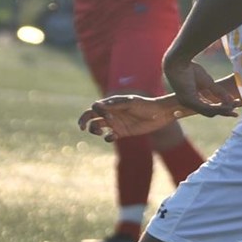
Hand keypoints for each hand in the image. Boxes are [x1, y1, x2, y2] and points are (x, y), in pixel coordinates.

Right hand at [79, 94, 197, 140]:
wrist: (160, 114)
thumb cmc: (146, 105)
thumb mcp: (130, 103)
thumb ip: (115, 105)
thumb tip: (97, 105)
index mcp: (112, 104)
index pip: (95, 107)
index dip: (95, 112)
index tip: (108, 117)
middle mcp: (111, 113)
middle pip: (92, 116)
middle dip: (84, 121)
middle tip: (81, 127)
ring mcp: (116, 123)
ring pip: (97, 127)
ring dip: (95, 130)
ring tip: (101, 133)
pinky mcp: (122, 132)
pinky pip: (109, 137)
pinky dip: (107, 138)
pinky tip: (113, 136)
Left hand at [164, 59, 241, 116]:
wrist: (179, 62)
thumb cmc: (190, 69)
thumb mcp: (208, 82)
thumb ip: (218, 91)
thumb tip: (230, 100)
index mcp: (193, 99)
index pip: (209, 107)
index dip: (222, 108)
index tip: (234, 106)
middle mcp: (190, 104)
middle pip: (210, 112)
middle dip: (224, 111)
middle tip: (236, 112)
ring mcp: (188, 103)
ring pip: (208, 111)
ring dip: (222, 110)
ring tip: (233, 108)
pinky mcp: (189, 101)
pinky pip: (205, 108)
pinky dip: (216, 108)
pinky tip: (225, 106)